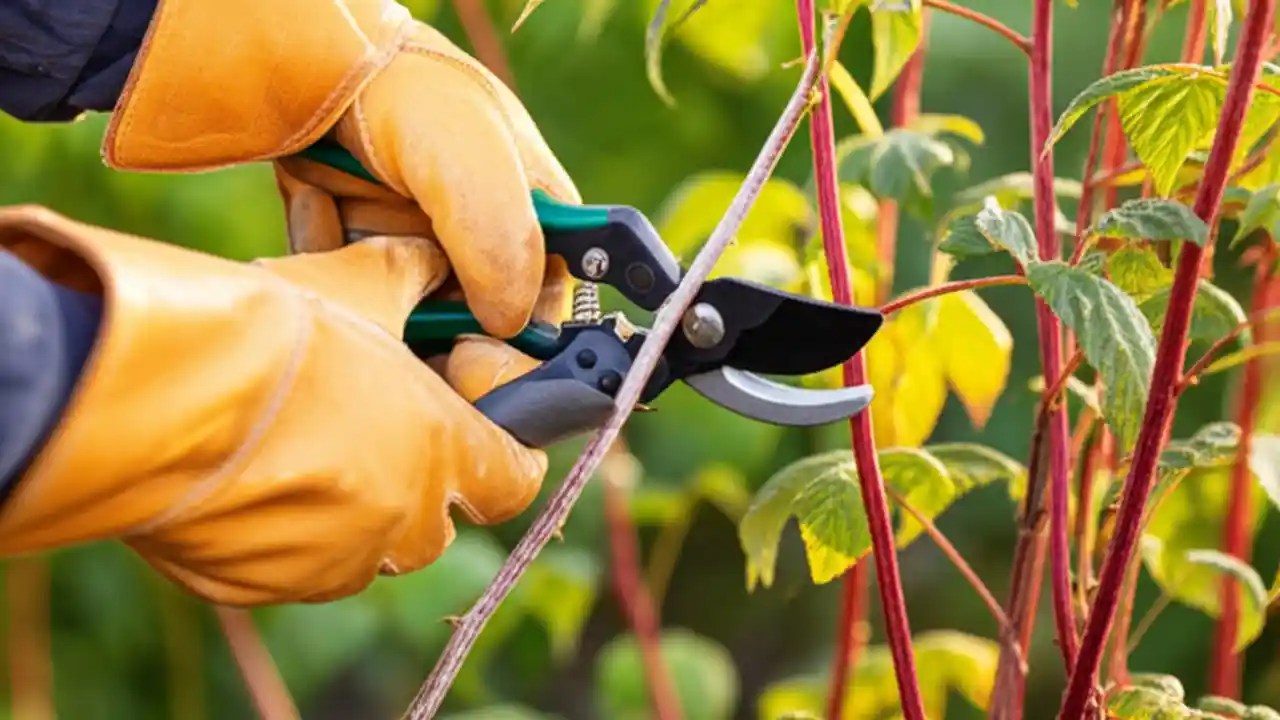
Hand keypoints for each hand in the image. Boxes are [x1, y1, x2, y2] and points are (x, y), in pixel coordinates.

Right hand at [0, 206, 550, 605]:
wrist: (149, 392)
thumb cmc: (270, 333)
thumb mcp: (358, 283)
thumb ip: (412, 278)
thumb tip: (431, 262)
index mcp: (446, 454)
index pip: (516, 480)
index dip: (504, 452)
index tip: (485, 431)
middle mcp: (404, 525)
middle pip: (439, 518)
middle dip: (418, 477)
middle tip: (370, 422)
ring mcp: (332, 565)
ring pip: (366, 546)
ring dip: (351, 507)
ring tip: (297, 443)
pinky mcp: (261, 586)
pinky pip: (294, 564)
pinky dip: (284, 530)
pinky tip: (245, 474)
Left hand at [103, 0, 580, 337]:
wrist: (311, 57)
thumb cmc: (410, 93)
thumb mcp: (474, 163)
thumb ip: (505, 243)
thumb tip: (508, 325)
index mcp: (534, 216)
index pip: (542, 305)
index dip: (513, 338)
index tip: (470, 347)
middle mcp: (475, 236)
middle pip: (466, 323)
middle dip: (421, 311)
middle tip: (391, 286)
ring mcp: (414, 240)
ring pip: (399, 311)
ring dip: (364, 278)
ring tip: (339, 205)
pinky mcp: (357, 239)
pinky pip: (345, 286)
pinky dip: (325, 253)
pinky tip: (315, 198)